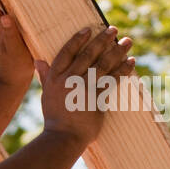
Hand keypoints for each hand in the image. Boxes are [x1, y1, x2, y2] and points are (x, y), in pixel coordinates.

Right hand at [38, 25, 134, 146]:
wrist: (63, 139)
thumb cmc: (55, 119)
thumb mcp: (47, 95)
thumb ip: (45, 77)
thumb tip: (38, 60)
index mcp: (55, 77)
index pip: (67, 52)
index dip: (78, 39)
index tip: (89, 30)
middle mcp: (69, 80)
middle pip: (89, 54)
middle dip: (103, 40)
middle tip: (114, 29)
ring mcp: (83, 89)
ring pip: (103, 64)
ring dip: (118, 50)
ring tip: (128, 41)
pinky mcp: (96, 99)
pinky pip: (113, 80)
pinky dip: (123, 69)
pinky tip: (131, 61)